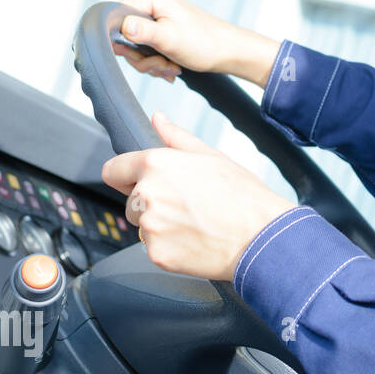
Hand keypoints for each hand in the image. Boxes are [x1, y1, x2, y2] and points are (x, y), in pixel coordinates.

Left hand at [100, 111, 297, 280]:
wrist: (261, 237)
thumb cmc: (243, 196)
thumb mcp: (212, 156)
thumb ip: (176, 137)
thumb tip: (158, 120)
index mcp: (156, 165)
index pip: (113, 170)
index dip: (128, 176)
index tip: (141, 182)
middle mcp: (147, 195)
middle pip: (131, 201)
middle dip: (152, 203)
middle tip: (188, 205)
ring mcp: (150, 227)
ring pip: (144, 226)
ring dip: (161, 226)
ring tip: (196, 223)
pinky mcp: (157, 253)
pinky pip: (155, 248)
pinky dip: (171, 247)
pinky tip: (196, 240)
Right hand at [110, 0, 279, 86]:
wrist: (229, 52)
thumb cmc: (206, 43)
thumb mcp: (170, 38)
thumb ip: (143, 32)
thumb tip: (121, 27)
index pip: (113, 19)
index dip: (123, 42)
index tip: (143, 54)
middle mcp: (148, 3)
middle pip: (121, 37)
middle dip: (142, 58)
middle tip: (163, 63)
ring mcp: (153, 18)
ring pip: (133, 48)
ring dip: (151, 63)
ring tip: (171, 66)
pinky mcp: (158, 31)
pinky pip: (144, 52)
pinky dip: (157, 63)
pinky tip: (172, 66)